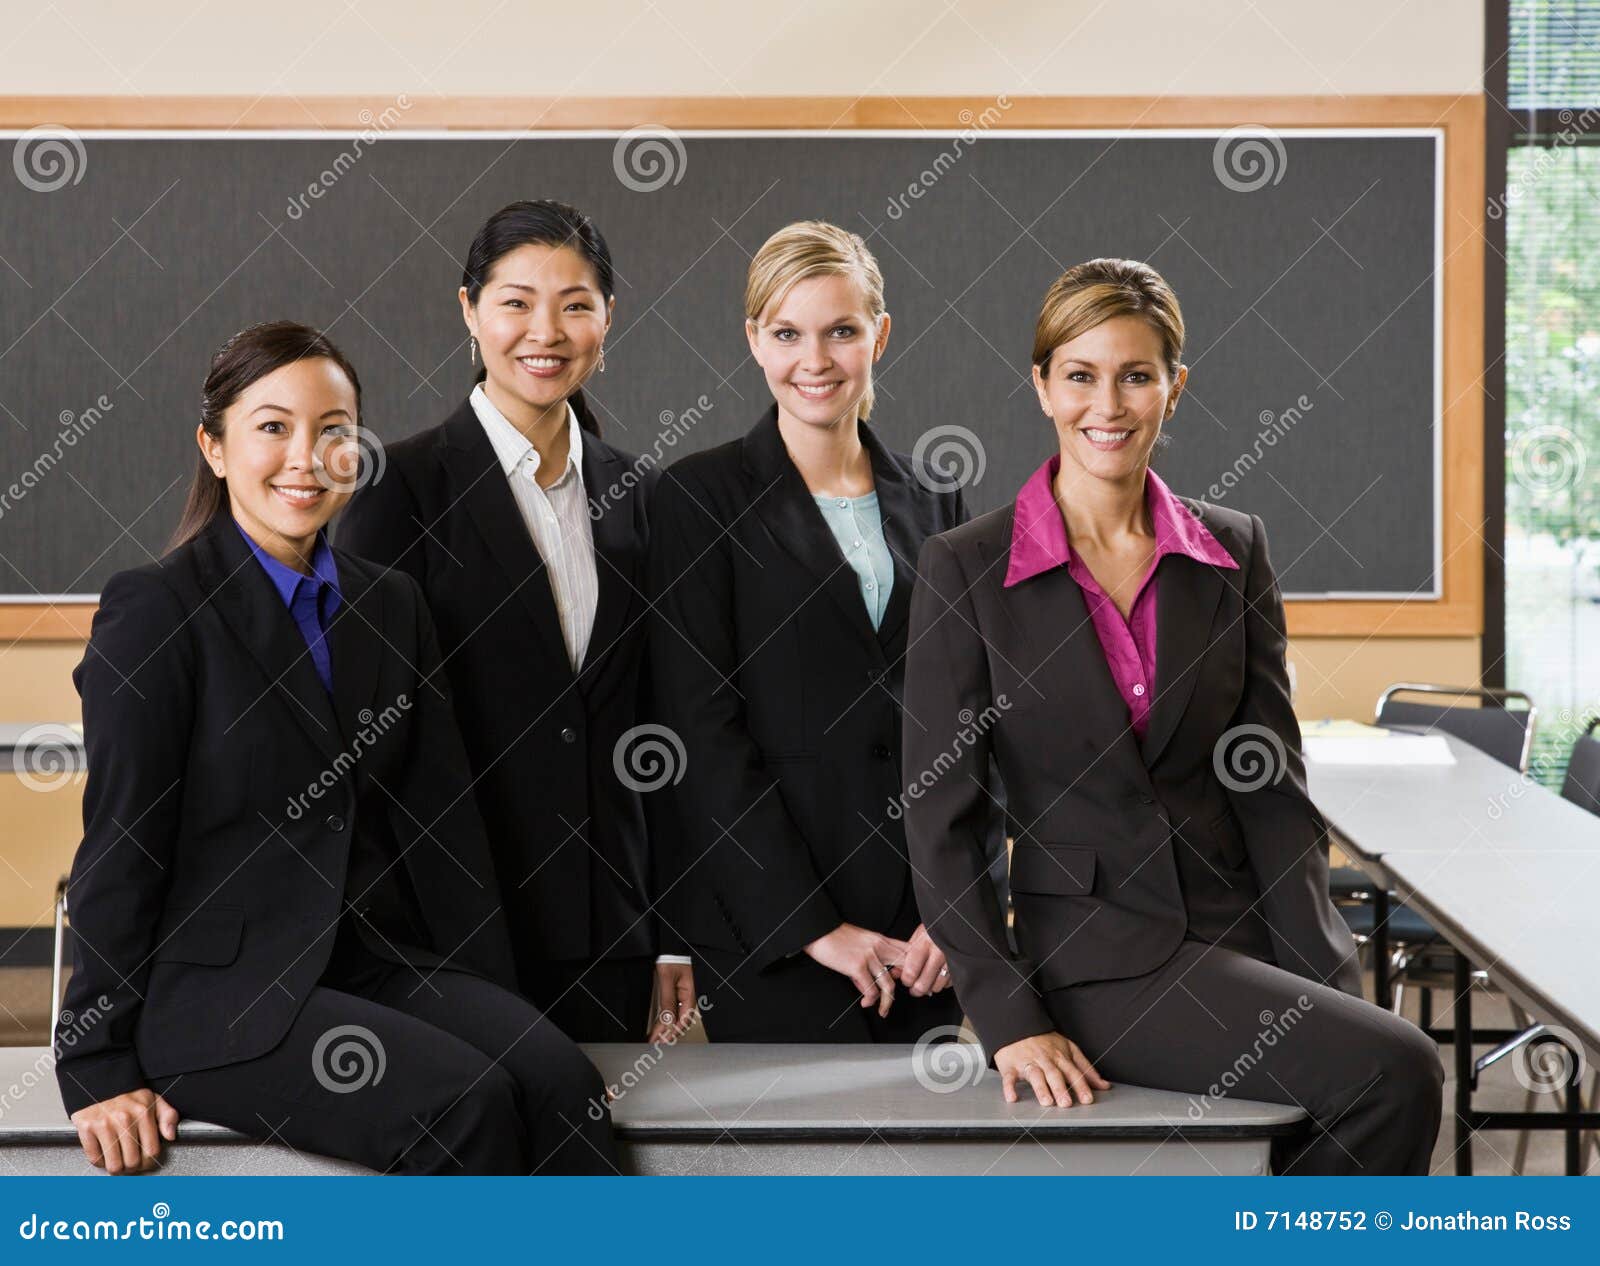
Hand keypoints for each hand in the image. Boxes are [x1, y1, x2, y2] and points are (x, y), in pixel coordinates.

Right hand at [71, 1088, 179, 1173]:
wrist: (100, 1082)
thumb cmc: (129, 1095)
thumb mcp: (154, 1100)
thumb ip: (168, 1117)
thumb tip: (170, 1137)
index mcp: (143, 1113)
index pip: (151, 1151)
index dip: (149, 1162)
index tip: (145, 1162)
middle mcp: (124, 1119)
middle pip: (132, 1162)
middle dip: (133, 1168)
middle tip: (131, 1164)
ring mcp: (104, 1125)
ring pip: (113, 1165)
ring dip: (117, 1169)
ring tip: (119, 1162)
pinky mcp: (86, 1129)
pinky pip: (94, 1158)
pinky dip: (100, 1162)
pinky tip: (105, 1155)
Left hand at [647, 961, 698, 1041]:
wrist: (670, 945)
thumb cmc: (671, 956)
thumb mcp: (666, 978)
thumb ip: (668, 999)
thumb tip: (667, 1020)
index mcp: (690, 992)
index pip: (685, 1018)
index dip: (674, 1031)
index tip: (662, 1040)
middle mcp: (688, 995)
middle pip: (682, 1020)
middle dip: (670, 1034)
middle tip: (657, 1044)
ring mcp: (683, 994)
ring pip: (677, 1016)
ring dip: (668, 1028)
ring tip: (657, 1039)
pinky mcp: (677, 992)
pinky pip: (673, 1009)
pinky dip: (666, 1019)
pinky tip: (660, 1025)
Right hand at [804, 923, 910, 1017]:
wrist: (818, 930)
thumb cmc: (835, 936)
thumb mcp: (859, 944)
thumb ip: (870, 962)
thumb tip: (871, 986)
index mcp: (880, 939)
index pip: (907, 951)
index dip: (916, 965)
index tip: (918, 978)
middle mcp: (878, 947)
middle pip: (905, 967)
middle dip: (914, 982)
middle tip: (918, 993)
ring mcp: (869, 956)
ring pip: (889, 984)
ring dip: (887, 1001)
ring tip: (883, 1010)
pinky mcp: (857, 966)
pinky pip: (871, 989)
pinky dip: (870, 1000)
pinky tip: (865, 1002)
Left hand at [891, 924, 952, 996]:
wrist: (957, 920)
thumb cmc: (935, 928)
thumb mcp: (918, 936)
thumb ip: (906, 955)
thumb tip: (896, 973)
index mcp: (925, 943)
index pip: (911, 972)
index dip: (906, 980)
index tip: (906, 979)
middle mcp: (939, 953)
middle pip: (923, 984)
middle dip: (916, 989)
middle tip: (914, 988)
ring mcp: (951, 961)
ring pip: (937, 987)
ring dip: (930, 987)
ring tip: (928, 980)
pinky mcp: (961, 967)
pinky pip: (949, 984)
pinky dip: (943, 983)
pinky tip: (940, 975)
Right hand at [995, 1033, 1111, 1106]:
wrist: (1018, 1025)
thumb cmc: (1045, 1042)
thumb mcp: (1069, 1049)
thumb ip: (1086, 1069)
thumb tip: (1104, 1085)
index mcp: (1060, 1057)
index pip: (1073, 1072)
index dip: (1081, 1085)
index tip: (1088, 1099)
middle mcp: (1045, 1060)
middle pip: (1054, 1074)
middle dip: (1061, 1088)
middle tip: (1067, 1103)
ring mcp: (1027, 1062)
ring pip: (1035, 1075)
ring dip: (1040, 1088)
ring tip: (1046, 1102)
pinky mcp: (1010, 1066)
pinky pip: (1009, 1077)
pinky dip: (1009, 1087)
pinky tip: (1012, 1097)